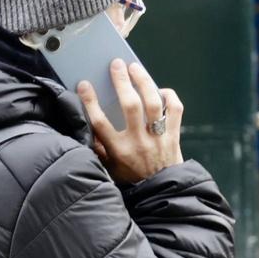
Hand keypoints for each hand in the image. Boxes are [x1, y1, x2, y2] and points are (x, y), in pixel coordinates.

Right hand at [78, 59, 183, 183]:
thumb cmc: (131, 178)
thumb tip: (86, 123)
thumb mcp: (109, 168)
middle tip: (116, 65)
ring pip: (153, 103)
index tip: (84, 84)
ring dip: (144, 81)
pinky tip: (160, 90)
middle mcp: (138, 142)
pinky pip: (174, 110)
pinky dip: (169, 97)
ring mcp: (158, 139)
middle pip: (130, 106)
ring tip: (135, 68)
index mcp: (119, 151)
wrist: (161, 193)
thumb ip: (98, 147)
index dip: (90, 102)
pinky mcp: (173, 136)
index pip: (100, 122)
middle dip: (121, 82)